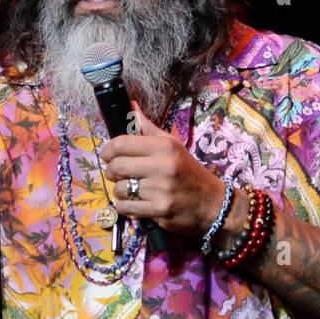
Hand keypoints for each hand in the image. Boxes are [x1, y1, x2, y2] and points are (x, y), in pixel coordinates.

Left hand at [101, 100, 223, 240]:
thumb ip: (149, 129)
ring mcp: (160, 190)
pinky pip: (126, 208)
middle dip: (111, 171)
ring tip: (130, 190)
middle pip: (117, 167)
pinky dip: (125, 206)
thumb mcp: (173, 145)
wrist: (212, 203)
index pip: (121, 144)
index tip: (107, 156)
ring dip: (120, 191)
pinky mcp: (159, 211)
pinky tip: (134, 203)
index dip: (107, 150)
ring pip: (120, 189)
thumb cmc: (189, 172)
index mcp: (164, 147)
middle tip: (117, 174)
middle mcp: (162, 166)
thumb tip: (131, 107)